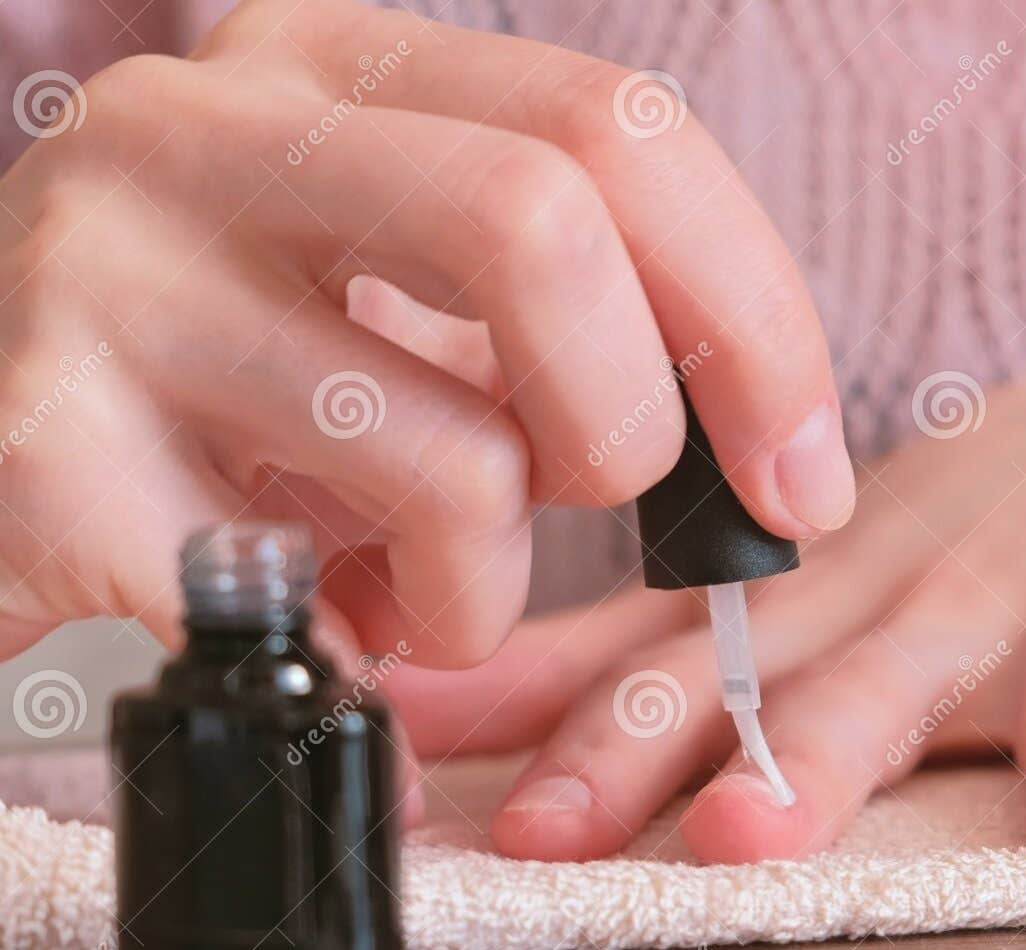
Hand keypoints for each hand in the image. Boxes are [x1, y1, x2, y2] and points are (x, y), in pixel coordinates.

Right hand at [0, 0, 850, 667]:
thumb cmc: (238, 392)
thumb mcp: (401, 296)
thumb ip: (567, 312)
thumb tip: (779, 449)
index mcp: (330, 65)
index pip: (617, 130)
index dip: (753, 315)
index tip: (798, 472)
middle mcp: (206, 129)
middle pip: (540, 226)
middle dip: (629, 421)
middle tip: (592, 504)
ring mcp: (106, 275)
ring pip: (450, 452)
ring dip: (487, 585)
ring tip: (422, 593)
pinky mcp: (42, 451)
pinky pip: (318, 600)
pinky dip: (373, 654)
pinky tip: (320, 623)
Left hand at [386, 379, 1025, 860]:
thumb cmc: (875, 549)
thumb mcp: (740, 596)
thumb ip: (589, 659)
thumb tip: (407, 693)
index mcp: (806, 611)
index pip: (697, 680)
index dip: (614, 752)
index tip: (539, 833)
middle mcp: (926, 609)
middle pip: (861, 690)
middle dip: (809, 759)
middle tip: (753, 832)